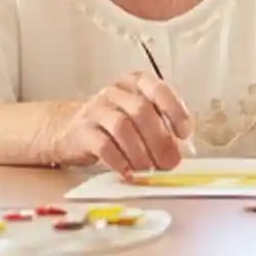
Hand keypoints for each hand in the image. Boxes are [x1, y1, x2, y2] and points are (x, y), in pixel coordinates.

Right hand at [51, 71, 193, 177]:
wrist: (70, 131)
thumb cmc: (114, 125)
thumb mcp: (140, 118)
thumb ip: (162, 127)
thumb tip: (181, 150)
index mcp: (136, 83)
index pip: (159, 90)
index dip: (176, 112)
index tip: (184, 135)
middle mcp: (116, 92)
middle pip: (141, 110)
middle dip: (160, 140)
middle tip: (169, 162)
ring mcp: (96, 109)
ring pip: (122, 127)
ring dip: (140, 152)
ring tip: (148, 169)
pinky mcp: (82, 131)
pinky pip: (103, 145)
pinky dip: (119, 161)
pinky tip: (128, 172)